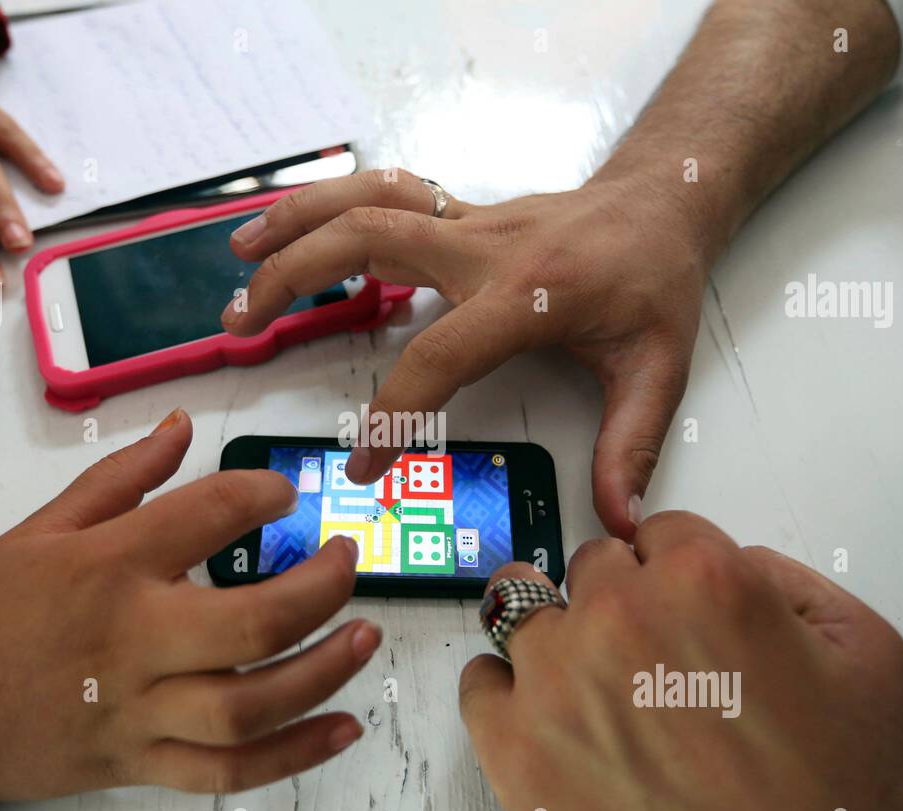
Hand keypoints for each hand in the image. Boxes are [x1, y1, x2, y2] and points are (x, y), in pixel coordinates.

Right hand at [0, 409, 375, 810]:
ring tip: (365, 638)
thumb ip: (121, 476)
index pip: (209, 514)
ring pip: (251, 705)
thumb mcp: (40, 529)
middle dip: (321, 590)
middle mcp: (131, 639)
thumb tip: (182, 424)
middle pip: (254, 621)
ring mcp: (138, 710)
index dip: (264, 494)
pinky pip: (227, 772)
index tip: (287, 492)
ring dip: (323, 673)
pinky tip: (342, 729)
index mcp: (107, 567)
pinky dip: (292, 757)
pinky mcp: (139, 764)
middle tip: (348, 561)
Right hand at [221, 168, 707, 538]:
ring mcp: (465, 223)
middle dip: (297, 278)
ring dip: (295, 223)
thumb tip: (619, 522)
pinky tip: (282, 227)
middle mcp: (484, 247)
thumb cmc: (656, 281)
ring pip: (364, 200)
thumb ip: (632, 446)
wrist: (662, 202)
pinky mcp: (456, 216)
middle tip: (245, 327)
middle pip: (370, 239)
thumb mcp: (659, 368)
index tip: (363, 466)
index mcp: (528, 292)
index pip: (440, 355)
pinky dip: (323, 204)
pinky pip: (380, 196)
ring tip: (239, 261)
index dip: (394, 414)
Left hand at [458, 511, 902, 810]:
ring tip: (585, 678)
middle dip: (619, 600)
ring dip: (554, 635)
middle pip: (592, 567)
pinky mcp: (514, 743)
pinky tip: (542, 710)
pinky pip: (479, 681)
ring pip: (524, 609)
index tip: (673, 599)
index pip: (659, 530)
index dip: (672, 566)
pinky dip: (505, 690)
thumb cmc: (829, 801)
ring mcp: (557, 679)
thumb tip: (730, 564)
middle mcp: (621, 617)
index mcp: (703, 581)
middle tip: (645, 655)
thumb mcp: (863, 652)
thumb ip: (788, 579)